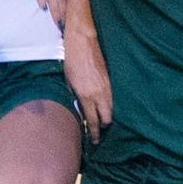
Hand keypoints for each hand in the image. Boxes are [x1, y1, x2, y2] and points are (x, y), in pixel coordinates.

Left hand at [62, 28, 112, 142]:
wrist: (83, 42)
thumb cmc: (72, 61)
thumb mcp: (68, 81)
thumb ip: (75, 97)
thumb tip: (79, 109)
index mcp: (86, 96)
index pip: (93, 121)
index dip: (94, 133)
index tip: (95, 140)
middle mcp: (99, 94)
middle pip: (107, 119)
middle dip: (104, 126)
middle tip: (99, 129)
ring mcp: (108, 87)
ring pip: (113, 109)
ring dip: (108, 114)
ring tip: (104, 117)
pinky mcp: (111, 80)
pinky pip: (114, 98)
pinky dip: (111, 104)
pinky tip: (106, 104)